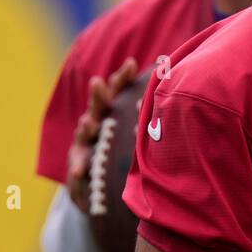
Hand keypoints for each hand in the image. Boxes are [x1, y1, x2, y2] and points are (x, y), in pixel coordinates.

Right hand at [66, 56, 138, 213]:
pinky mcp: (79, 167)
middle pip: (97, 107)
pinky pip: (77, 167)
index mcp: (113, 112)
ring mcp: (85, 145)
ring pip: (84, 134)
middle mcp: (97, 124)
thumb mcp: (139, 131)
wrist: (106, 187)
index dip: (122, 77)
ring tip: (89, 124)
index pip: (116, 91)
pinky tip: (78, 171)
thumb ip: (150, 112)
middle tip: (98, 82)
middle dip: (98, 95)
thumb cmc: (128, 151)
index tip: (131, 64)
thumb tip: (173, 82)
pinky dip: (77, 168)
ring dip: (86, 128)